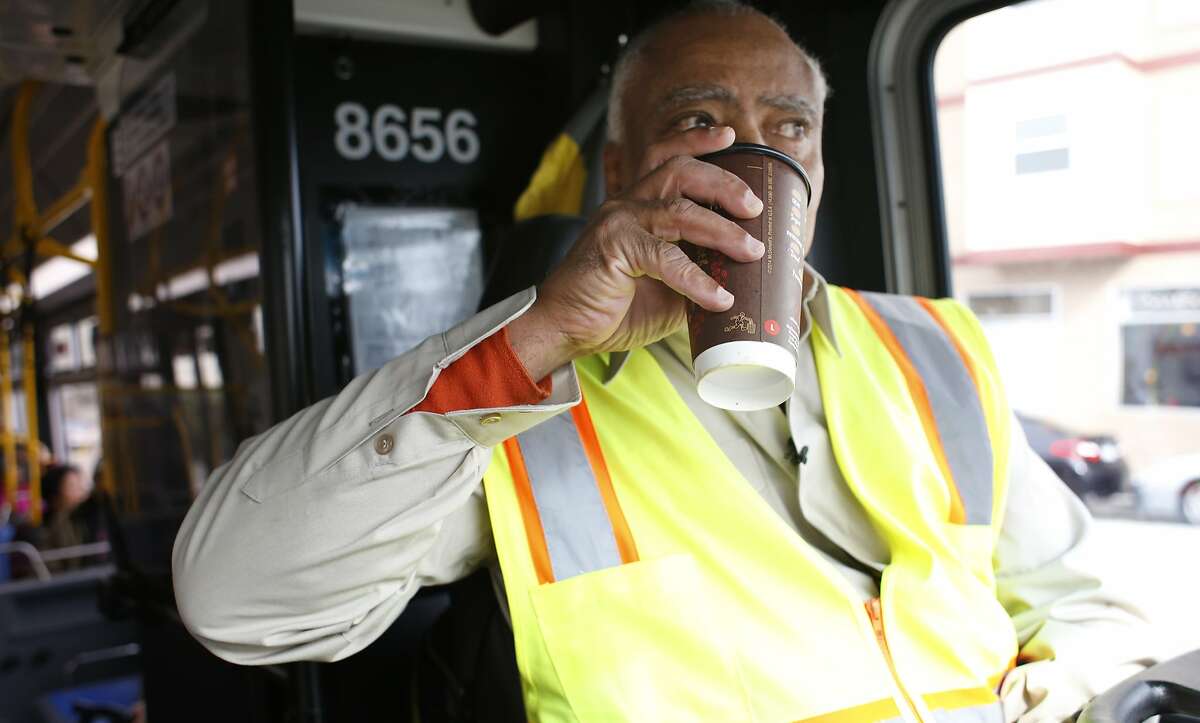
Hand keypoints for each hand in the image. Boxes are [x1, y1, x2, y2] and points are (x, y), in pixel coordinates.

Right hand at [508, 126, 763, 379]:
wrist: (567, 329)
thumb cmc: (614, 307)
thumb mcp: (667, 287)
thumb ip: (697, 270)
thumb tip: (742, 275)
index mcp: (637, 205)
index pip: (665, 157)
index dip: (696, 142)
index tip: (729, 136)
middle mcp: (626, 205)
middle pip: (680, 171)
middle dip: (724, 183)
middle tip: (754, 207)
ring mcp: (618, 222)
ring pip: (680, 210)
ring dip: (722, 230)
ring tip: (751, 251)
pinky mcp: (614, 247)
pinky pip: (666, 258)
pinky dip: (697, 280)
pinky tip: (719, 298)